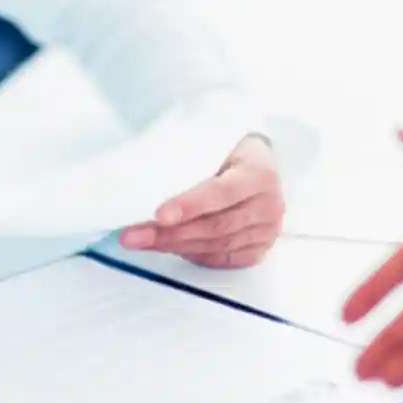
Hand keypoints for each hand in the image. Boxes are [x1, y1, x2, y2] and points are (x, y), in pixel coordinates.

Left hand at [119, 134, 283, 267]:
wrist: (262, 163)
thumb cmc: (233, 151)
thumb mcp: (218, 145)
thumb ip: (194, 162)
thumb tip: (148, 182)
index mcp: (259, 174)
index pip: (221, 193)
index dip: (189, 206)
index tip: (159, 215)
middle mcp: (268, 205)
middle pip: (214, 226)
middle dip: (170, 233)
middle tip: (135, 235)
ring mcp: (266, 230)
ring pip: (215, 245)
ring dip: (174, 245)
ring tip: (143, 241)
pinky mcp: (258, 248)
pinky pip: (222, 258)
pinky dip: (194, 254)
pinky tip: (171, 247)